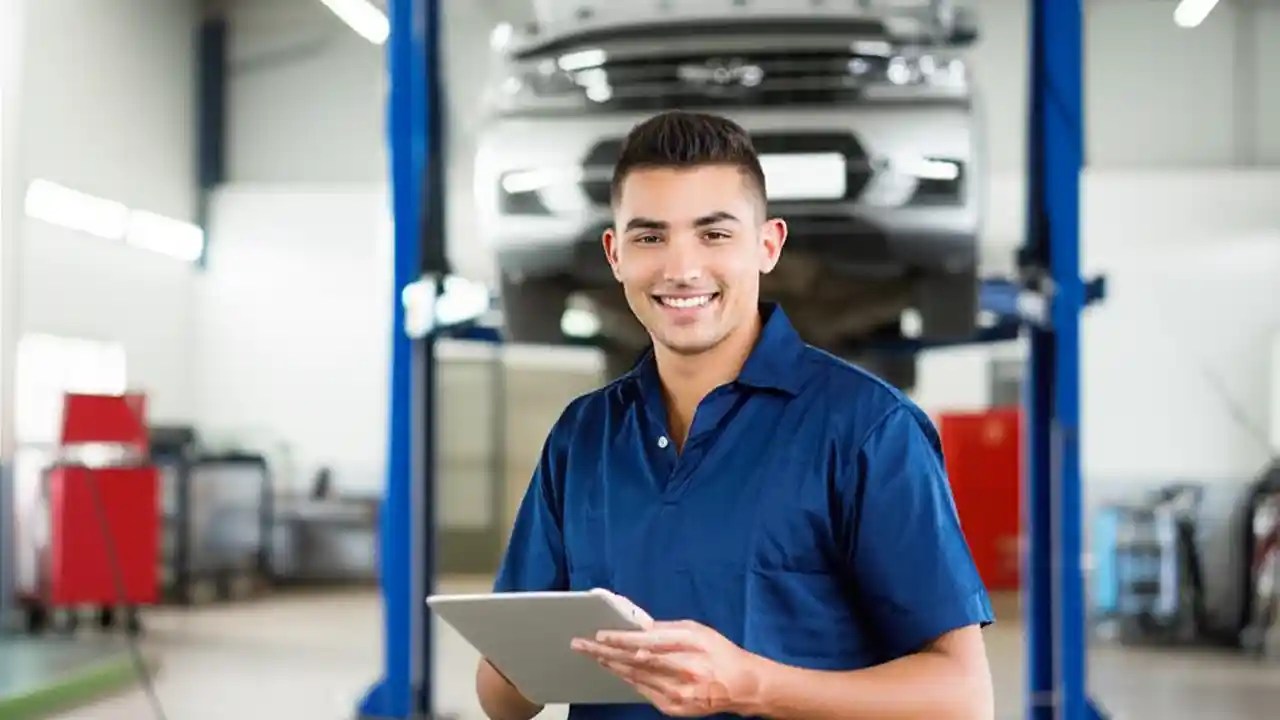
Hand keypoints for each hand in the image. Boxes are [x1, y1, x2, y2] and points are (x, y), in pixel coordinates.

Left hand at [571, 619, 762, 716]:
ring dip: (610, 665)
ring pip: (634, 678)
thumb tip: (639, 627)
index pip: (647, 644)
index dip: (621, 640)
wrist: (741, 687)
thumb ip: (667, 629)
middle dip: (604, 653)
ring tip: (591, 655)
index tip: (600, 635)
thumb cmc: (720, 653)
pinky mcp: (673, 708)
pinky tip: (613, 668)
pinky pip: (642, 691)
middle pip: (635, 662)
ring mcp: (676, 694)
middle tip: (581, 645)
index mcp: (690, 649)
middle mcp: (682, 673)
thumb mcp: (698, 630)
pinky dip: (627, 678)